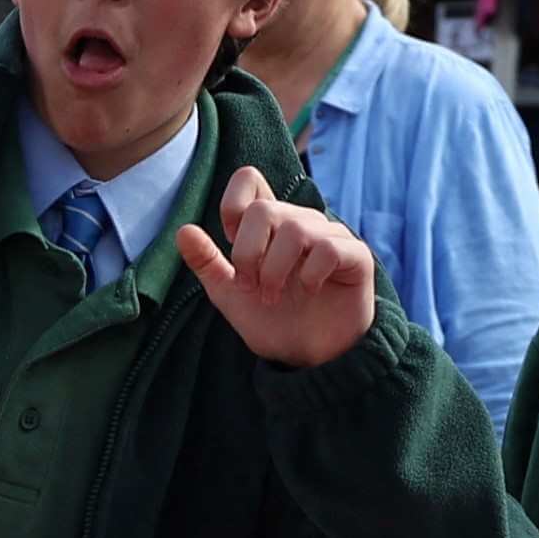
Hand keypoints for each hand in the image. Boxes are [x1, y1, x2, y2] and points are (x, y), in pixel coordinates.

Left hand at [174, 168, 376, 369]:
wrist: (308, 358)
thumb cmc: (273, 321)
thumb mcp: (230, 294)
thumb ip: (207, 263)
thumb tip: (183, 231)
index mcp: (268, 225)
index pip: (249, 179)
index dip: (233, 206)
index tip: (230, 243)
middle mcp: (299, 222)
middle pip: (264, 209)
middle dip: (247, 253)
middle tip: (250, 286)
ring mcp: (330, 236)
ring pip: (296, 229)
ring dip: (275, 270)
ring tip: (273, 296)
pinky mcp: (356, 256)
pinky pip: (329, 248)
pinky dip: (310, 275)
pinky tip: (309, 291)